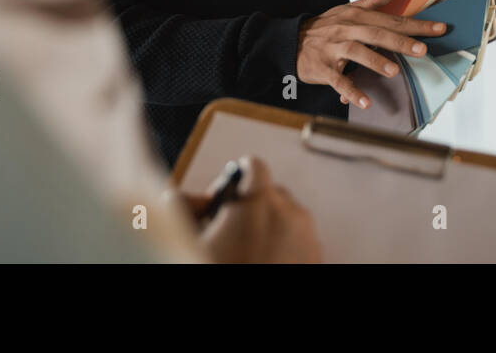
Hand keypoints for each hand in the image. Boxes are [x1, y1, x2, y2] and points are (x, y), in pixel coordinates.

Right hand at [172, 155, 322, 262]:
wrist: (253, 328)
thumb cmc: (223, 268)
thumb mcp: (190, 241)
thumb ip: (181, 208)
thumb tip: (179, 198)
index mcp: (259, 204)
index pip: (253, 165)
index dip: (236, 176)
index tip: (227, 193)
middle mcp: (289, 214)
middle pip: (270, 191)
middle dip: (250, 205)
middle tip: (229, 229)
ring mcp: (307, 236)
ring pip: (286, 215)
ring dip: (268, 224)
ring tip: (246, 251)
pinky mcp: (316, 255)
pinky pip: (299, 237)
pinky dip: (284, 243)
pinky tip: (264, 261)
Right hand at [295, 0, 445, 109]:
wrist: (290, 41)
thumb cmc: (326, 27)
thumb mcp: (348, 10)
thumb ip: (374, 0)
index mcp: (356, 16)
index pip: (390, 19)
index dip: (415, 24)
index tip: (439, 29)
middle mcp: (346, 29)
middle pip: (376, 33)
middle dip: (399, 41)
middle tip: (422, 50)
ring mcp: (333, 49)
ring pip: (355, 52)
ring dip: (374, 61)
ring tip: (393, 72)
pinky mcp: (322, 68)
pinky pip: (337, 80)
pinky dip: (351, 91)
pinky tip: (365, 101)